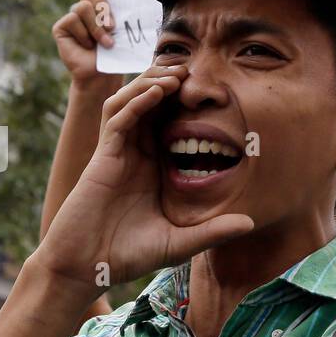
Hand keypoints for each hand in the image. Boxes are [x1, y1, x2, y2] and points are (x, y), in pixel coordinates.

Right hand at [33, 66, 253, 294]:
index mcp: (152, 166)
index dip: (186, 102)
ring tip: (177, 74)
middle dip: (168, 81)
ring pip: (130, 102)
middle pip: (148, 103)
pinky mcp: (102, 157)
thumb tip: (250, 223)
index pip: (169, 122)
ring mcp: (117, 153)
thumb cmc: (126, 255)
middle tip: (194, 69)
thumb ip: (212, 232)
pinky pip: (118, 119)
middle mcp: (135, 154)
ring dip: (150, 83)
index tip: (213, 91)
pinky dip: (136, 102)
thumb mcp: (178, 244)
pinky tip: (156, 92)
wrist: (84, 267)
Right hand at [51, 0, 121, 92]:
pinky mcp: (61, 27)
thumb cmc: (117, 52)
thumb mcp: (125, 27)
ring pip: (84, 6)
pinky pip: (73, 20)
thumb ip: (124, 10)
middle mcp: (85, 5)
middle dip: (104, 6)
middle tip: (112, 26)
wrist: (102, 75)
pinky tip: (87, 47)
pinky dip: (85, 35)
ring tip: (106, 44)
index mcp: (101, 1)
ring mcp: (72, 16)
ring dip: (97, 27)